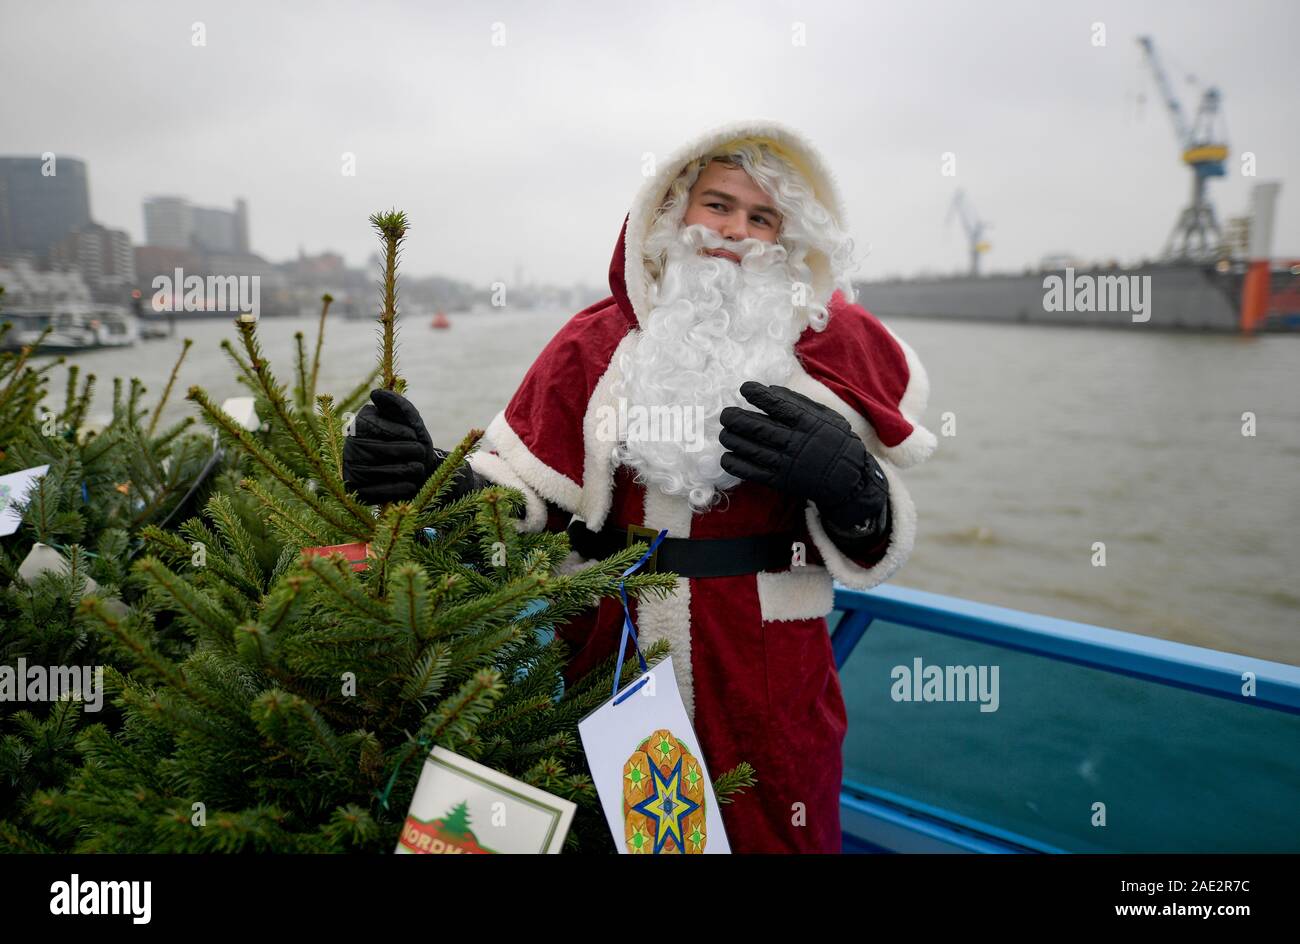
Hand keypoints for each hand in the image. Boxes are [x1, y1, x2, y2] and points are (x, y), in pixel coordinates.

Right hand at [343, 389, 437, 502]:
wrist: (420, 473)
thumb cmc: (413, 443)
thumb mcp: (411, 421)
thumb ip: (398, 405)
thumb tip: (375, 394)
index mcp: (360, 424)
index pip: (379, 428)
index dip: (403, 433)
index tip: (414, 436)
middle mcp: (349, 446)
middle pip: (383, 450)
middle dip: (409, 451)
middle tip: (419, 453)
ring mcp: (350, 470)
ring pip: (383, 472)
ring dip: (408, 470)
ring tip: (417, 468)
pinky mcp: (356, 492)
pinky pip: (379, 492)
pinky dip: (400, 489)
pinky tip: (411, 484)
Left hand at [719, 381, 888, 531]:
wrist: (848, 479)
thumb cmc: (836, 442)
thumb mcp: (826, 416)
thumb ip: (799, 403)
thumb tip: (770, 390)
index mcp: (807, 422)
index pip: (778, 405)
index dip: (758, 395)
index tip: (745, 388)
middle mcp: (795, 441)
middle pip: (759, 428)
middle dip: (736, 419)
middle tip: (725, 414)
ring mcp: (787, 462)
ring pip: (752, 449)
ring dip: (733, 440)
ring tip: (724, 433)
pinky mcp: (781, 481)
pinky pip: (753, 472)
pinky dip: (737, 464)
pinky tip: (727, 457)